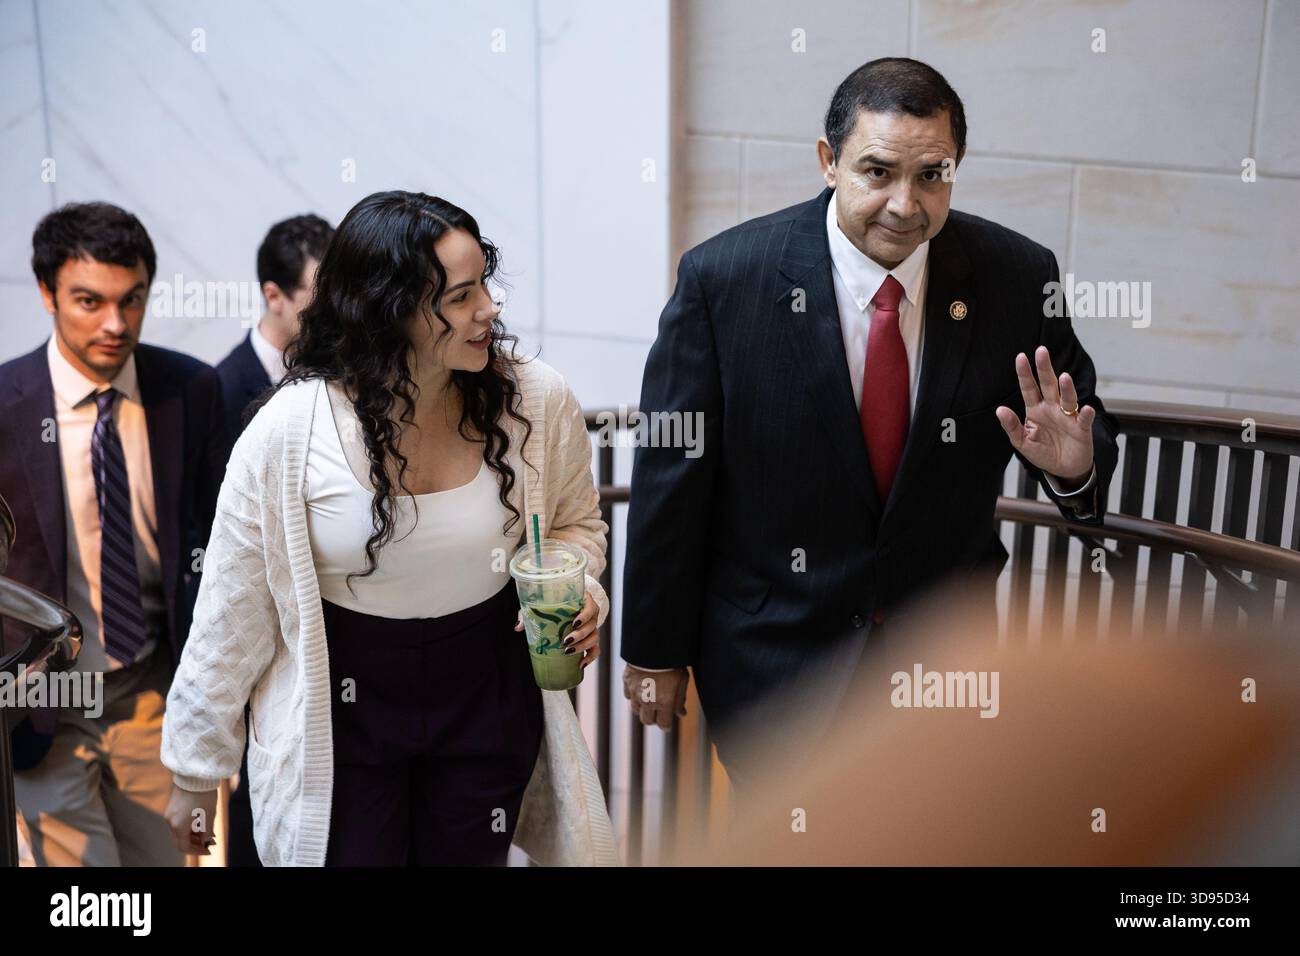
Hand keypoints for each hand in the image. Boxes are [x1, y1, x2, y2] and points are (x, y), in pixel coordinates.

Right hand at [165, 783, 218, 855]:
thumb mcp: (209, 815)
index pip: (183, 847)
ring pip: (179, 830)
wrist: (195, 773)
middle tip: (210, 842)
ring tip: (209, 832)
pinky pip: (178, 821)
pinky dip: (189, 825)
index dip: (197, 851)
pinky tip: (201, 822)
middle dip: (195, 843)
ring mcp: (169, 813)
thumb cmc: (204, 794)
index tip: (209, 849)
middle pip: (180, 840)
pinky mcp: (171, 805)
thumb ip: (206, 832)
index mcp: (178, 826)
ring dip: (193, 834)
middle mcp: (169, 821)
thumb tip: (205, 842)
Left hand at [515, 589, 601, 668]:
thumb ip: (530, 614)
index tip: (574, 623)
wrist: (566, 607)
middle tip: (566, 641)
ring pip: (595, 638)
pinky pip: (595, 650)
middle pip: (592, 625)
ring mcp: (593, 627)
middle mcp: (591, 615)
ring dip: (583, 646)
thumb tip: (517, 628)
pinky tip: (581, 664)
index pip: (590, 607)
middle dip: (580, 635)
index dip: (585, 616)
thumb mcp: (542, 605)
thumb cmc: (555, 604)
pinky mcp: (591, 640)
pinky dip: (590, 658)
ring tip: (568, 652)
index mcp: (584, 602)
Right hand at [622, 664, 688, 729]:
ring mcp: (635, 693)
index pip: (664, 725)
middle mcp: (648, 701)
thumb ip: (680, 700)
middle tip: (659, 711)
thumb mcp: (682, 681)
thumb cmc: (672, 663)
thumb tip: (681, 714)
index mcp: (664, 703)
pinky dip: (634, 696)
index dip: (666, 725)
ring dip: (642, 708)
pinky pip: (628, 696)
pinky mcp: (627, 683)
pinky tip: (640, 689)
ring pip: (636, 710)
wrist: (654, 646)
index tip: (668, 722)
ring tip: (649, 700)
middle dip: (654, 718)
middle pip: (647, 721)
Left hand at [996, 346, 1094, 483]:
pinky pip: (1084, 419)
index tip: (1021, 357)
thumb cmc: (1043, 452)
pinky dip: (1086, 415)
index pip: (1029, 388)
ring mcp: (1068, 416)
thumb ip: (1011, 426)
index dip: (1025, 373)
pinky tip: (1086, 410)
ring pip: (1068, 398)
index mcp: (1036, 410)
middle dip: (1045, 368)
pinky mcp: (1082, 428)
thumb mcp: (1022, 442)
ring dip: (1067, 388)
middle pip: (1049, 385)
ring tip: (1064, 378)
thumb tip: (1000, 410)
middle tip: (1041, 351)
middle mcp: (1052, 408)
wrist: (1064, 469)